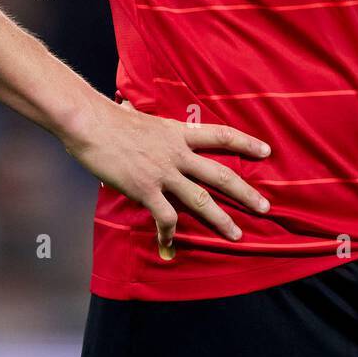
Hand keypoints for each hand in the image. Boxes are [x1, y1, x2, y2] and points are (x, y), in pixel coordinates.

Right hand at [61, 96, 270, 254]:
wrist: (91, 123)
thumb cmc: (109, 118)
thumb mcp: (139, 116)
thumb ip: (146, 122)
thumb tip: (132, 109)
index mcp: (178, 132)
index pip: (220, 135)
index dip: (245, 143)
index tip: (265, 151)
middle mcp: (177, 153)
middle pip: (220, 174)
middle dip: (246, 192)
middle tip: (265, 206)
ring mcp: (163, 172)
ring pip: (201, 200)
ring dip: (221, 220)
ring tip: (236, 235)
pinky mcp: (146, 189)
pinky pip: (164, 217)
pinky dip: (168, 235)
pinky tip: (170, 247)